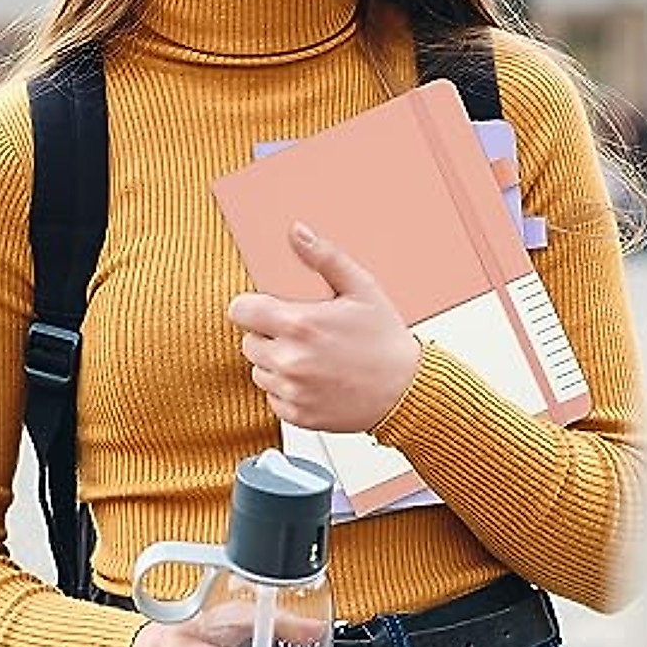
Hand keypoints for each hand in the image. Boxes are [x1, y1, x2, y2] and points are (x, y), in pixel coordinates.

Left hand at [228, 222, 420, 431]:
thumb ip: (324, 257)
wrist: (407, 390)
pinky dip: (288, 389)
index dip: (253, 306)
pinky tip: (316, 379)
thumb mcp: (360, 288)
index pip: (240, 311)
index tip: (270, 308)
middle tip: (303, 333)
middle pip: (247, 341)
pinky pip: (273, 397)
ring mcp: (292, 391)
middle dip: (268, 334)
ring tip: (312, 357)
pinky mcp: (297, 415)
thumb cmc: (385, 339)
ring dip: (276, 362)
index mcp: (299, 324)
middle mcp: (290, 360)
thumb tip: (297, 232)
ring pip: (258, 371)